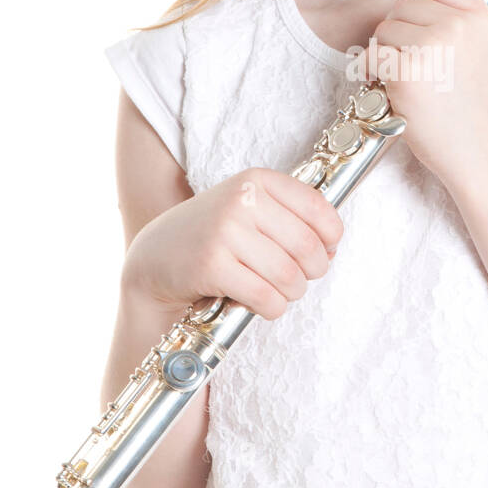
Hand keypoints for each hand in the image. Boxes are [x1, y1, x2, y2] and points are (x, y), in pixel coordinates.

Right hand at [121, 167, 343, 318]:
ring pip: (290, 277)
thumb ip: (290, 217)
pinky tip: (256, 302)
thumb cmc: (212, 236)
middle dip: (311, 273)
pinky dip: (270, 308)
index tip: (325, 251)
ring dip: (289, 294)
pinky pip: (266, 298)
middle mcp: (242, 199)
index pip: (319, 209)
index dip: (331, 238)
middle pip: (308, 248)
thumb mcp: (249, 209)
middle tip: (296, 279)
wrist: (155, 258)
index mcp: (257, 179)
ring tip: (273, 291)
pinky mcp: (212, 265)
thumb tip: (332, 246)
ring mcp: (225, 231)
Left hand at [368, 0, 487, 184]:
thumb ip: (455, 19)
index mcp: (480, 18)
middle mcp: (458, 26)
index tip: (418, 23)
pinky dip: (370, 71)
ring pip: (384, 28)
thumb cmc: (471, 107)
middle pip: (403, 3)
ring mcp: (432, 46)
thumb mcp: (480, 49)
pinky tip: (388, 87)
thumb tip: (409, 1)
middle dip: (399, 31)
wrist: (477, 151)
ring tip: (406, 78)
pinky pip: (371, 54)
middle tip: (412, 62)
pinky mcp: (406, 71)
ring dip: (385, 52)